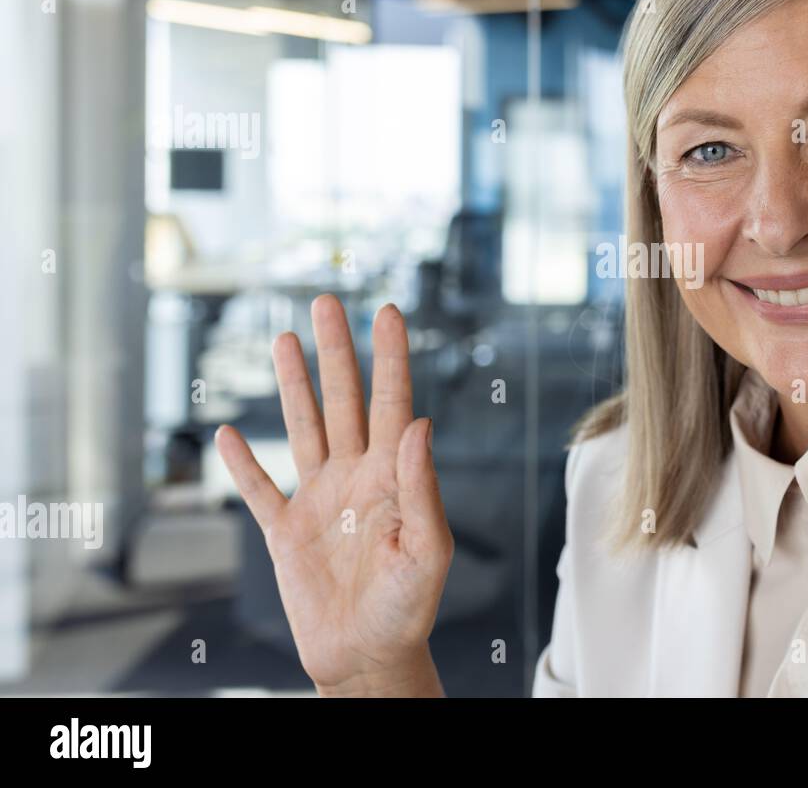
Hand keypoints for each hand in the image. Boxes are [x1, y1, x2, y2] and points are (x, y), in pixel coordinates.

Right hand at [215, 295, 452, 695]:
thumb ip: (422, 488)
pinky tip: (228, 431)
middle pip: (343, 400)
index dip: (390, 357)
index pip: (392, 403)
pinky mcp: (286, 533)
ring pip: (303, 428)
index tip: (387, 312)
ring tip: (283, 339)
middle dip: (335, 352)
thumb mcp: (426, 550)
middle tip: (327, 303)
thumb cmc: (406, 609)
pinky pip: (259, 489)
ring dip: (291, 386)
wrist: (367, 658)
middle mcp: (355, 477)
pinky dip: (241, 463)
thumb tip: (420, 424)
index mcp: (392, 477)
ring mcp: (319, 501)